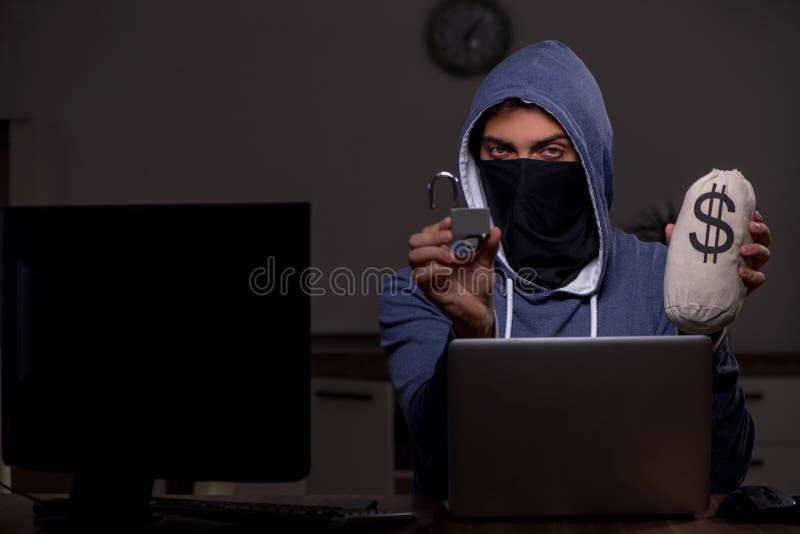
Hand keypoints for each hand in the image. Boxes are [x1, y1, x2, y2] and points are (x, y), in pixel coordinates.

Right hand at [408, 216, 501, 336]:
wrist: (481, 310)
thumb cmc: (478, 286)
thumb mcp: (486, 262)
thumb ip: (489, 246)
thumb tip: (494, 230)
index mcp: (443, 250)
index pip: (429, 232)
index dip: (438, 225)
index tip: (452, 222)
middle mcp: (433, 261)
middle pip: (415, 241)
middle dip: (432, 235)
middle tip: (450, 237)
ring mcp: (430, 275)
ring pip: (414, 256)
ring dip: (432, 251)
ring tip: (451, 257)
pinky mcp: (430, 289)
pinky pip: (421, 276)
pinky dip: (434, 270)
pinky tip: (448, 271)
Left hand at [664, 210, 770, 294]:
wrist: (697, 297)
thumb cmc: (696, 268)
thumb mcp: (687, 253)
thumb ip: (679, 241)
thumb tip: (669, 227)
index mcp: (736, 242)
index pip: (751, 228)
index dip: (756, 219)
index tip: (752, 213)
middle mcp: (746, 255)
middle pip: (763, 239)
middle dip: (761, 230)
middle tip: (750, 226)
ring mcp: (749, 269)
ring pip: (764, 256)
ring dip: (757, 250)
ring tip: (743, 250)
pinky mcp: (747, 285)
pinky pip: (758, 279)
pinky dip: (752, 275)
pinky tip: (741, 272)